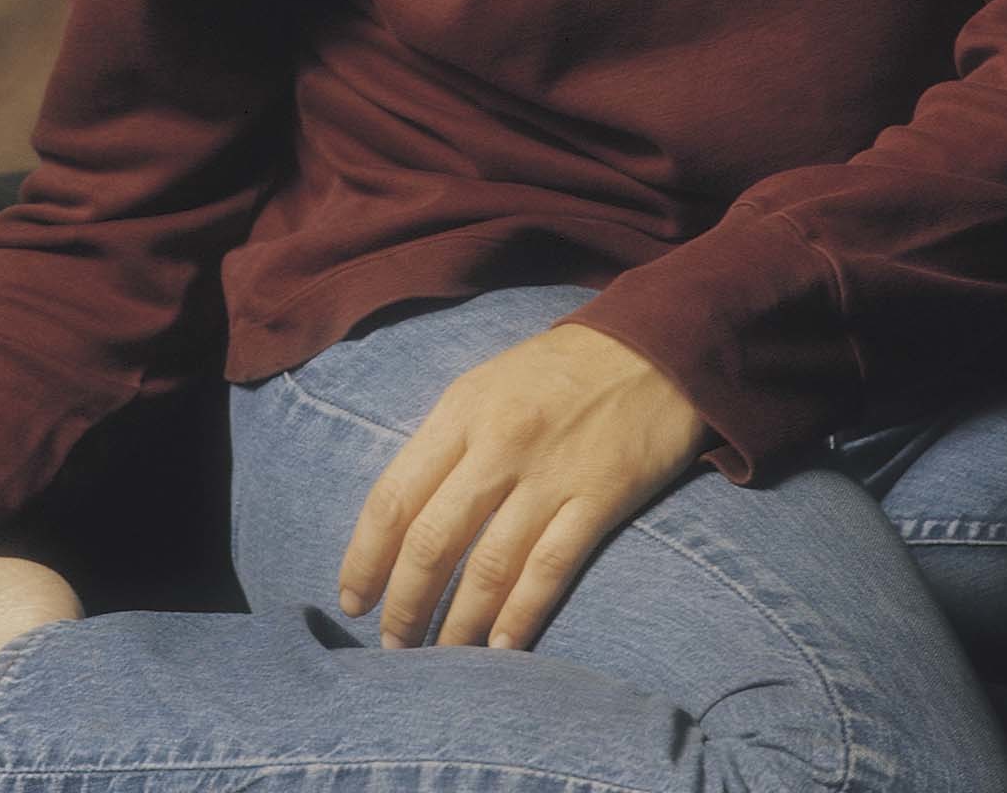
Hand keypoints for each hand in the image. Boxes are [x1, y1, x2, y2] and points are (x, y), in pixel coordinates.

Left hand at [335, 318, 714, 653]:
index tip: (352, 600)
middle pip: (433, 541)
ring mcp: (551, 473)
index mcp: (462, 410)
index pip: (393, 497)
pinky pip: (549, 570)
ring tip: (441, 660)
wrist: (654, 346)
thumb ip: (446, 443)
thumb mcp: (488, 384)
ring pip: (488, 567)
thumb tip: (402, 519)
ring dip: (457, 625)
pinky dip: (520, 617)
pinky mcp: (600, 497)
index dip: (365, 559)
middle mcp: (499, 443)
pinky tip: (501, 650)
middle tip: (393, 646)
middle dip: (405, 604)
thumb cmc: (559, 371)